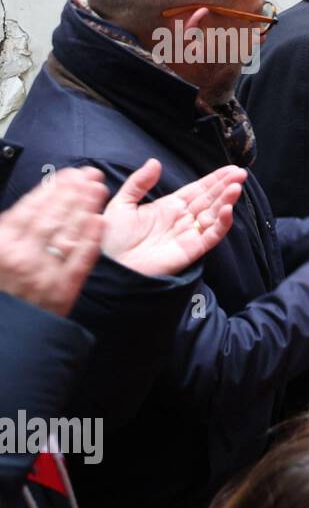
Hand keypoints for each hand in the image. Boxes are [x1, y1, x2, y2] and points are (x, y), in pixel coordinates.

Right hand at [0, 167, 108, 315]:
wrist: (6, 334)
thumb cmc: (0, 290)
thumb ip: (7, 230)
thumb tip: (23, 207)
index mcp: (1, 245)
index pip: (31, 208)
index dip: (52, 188)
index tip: (68, 174)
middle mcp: (22, 256)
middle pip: (53, 216)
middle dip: (74, 192)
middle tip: (91, 174)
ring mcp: (44, 273)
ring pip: (68, 232)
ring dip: (86, 208)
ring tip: (98, 189)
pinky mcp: (63, 289)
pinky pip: (80, 259)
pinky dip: (91, 239)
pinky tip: (100, 221)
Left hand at [102, 159, 245, 275]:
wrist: (111, 266)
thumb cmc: (111, 238)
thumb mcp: (121, 204)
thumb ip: (139, 183)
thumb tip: (156, 162)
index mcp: (169, 206)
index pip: (197, 189)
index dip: (214, 179)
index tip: (231, 169)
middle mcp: (183, 219)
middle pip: (210, 199)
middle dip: (225, 186)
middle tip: (241, 174)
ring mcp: (189, 234)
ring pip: (214, 215)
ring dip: (227, 201)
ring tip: (236, 187)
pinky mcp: (192, 249)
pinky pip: (212, 235)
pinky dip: (222, 223)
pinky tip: (227, 210)